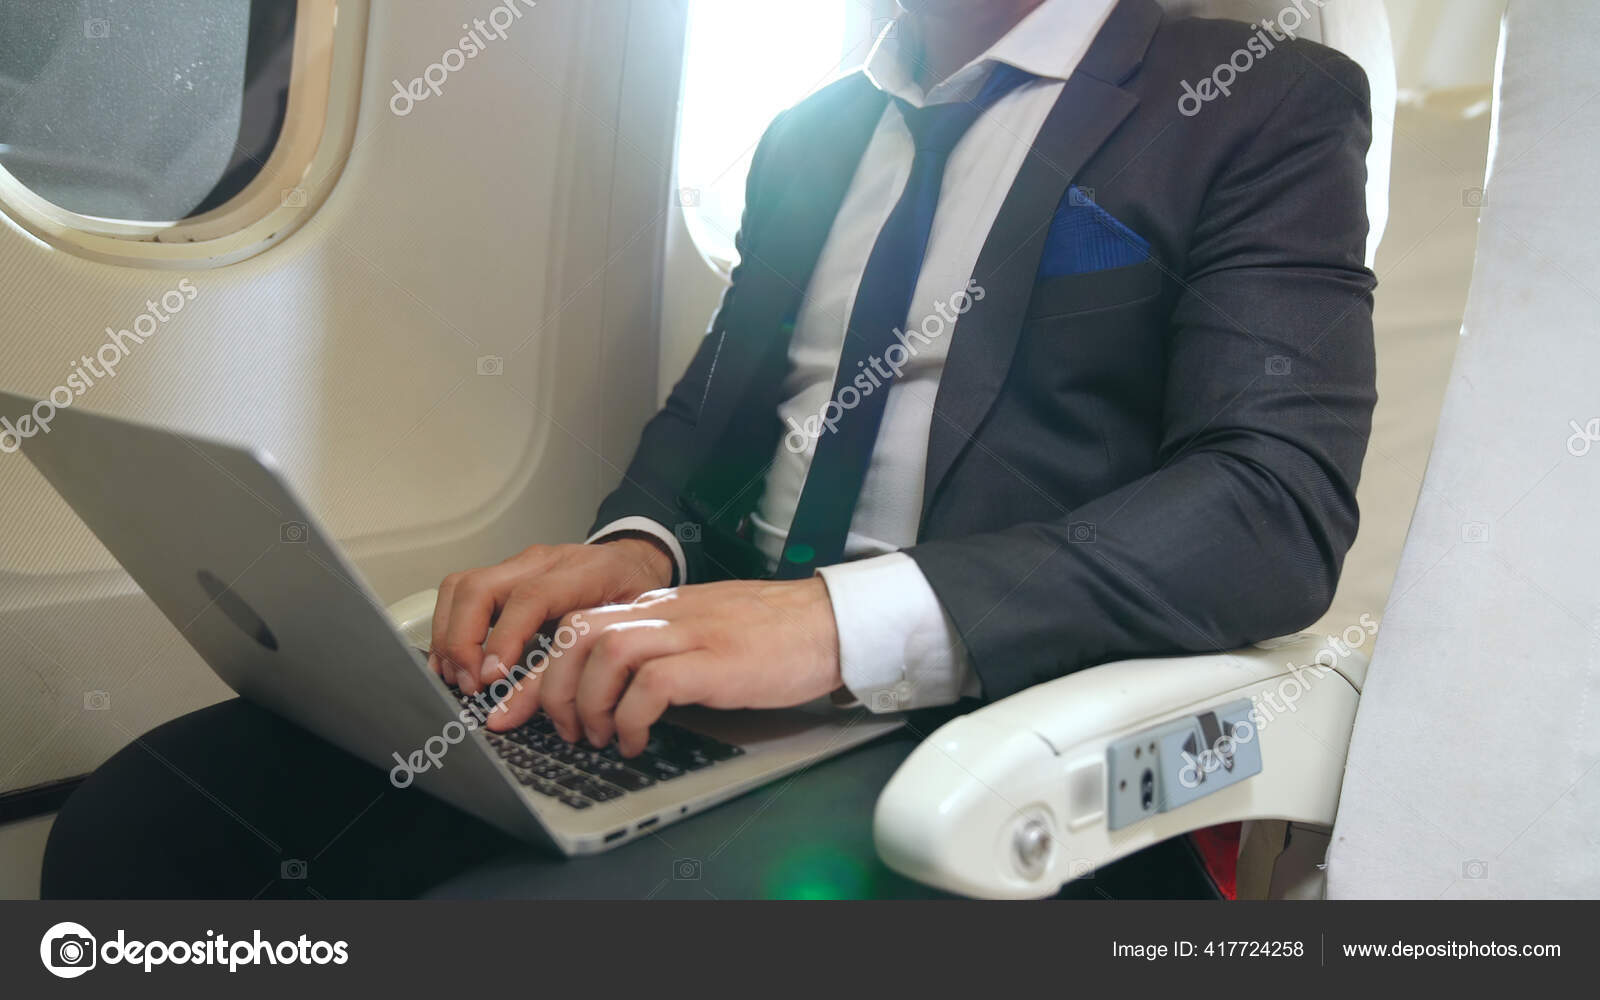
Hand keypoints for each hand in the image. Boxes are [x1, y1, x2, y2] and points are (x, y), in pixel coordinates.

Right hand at [429, 537, 672, 694]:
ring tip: (460, 677)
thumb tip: (512, 714)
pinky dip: (448, 626)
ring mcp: (519, 564)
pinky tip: (454, 661)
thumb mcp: (615, 637)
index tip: (491, 678)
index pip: (529, 599)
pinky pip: (460, 591)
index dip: (503, 639)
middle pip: (479, 587)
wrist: (635, 565)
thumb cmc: (632, 600)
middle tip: (472, 685)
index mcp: (581, 573)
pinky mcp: (504, 574)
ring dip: (449, 635)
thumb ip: (562, 673)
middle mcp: (543, 562)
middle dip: (462, 641)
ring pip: (460, 586)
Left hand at [485, 577, 842, 755]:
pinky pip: (651, 686)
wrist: (829, 622)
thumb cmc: (771, 634)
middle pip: (575, 635)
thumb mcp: (701, 631)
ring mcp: (688, 633)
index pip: (575, 626)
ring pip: (603, 654)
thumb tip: (614, 688)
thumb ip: (658, 646)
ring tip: (598, 737)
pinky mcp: (713, 661)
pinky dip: (630, 718)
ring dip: (587, 704)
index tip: (510, 709)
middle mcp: (662, 614)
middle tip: (563, 731)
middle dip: (550, 689)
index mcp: (656, 607)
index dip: (534, 671)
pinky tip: (635, 740)